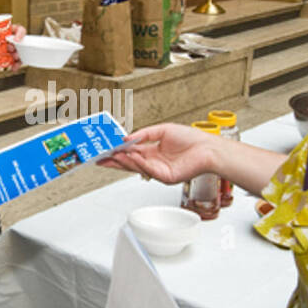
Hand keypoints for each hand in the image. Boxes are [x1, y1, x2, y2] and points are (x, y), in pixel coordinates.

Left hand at [0, 24, 25, 71]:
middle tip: (10, 49)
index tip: (16, 40)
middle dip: (16, 47)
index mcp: (7, 33)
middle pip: (20, 42)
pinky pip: (18, 62)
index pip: (18, 29)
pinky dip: (17, 65)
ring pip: (20, 52)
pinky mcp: (12, 60)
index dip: (20, 33)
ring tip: (13, 58)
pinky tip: (13, 68)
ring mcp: (13, 51)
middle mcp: (11, 41)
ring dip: (18, 56)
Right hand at [97, 121, 220, 183]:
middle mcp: (154, 162)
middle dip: (114, 161)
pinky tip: (132, 156)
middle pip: (130, 163)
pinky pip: (149, 169)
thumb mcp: (162, 130)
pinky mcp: (166, 177)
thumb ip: (144, 133)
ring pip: (137, 167)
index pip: (131, 153)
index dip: (118, 152)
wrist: (207, 148)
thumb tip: (127, 138)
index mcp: (153, 152)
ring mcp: (159, 171)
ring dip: (124, 161)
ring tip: (113, 154)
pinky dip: (139, 162)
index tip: (106, 150)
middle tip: (100, 159)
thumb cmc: (191, 139)